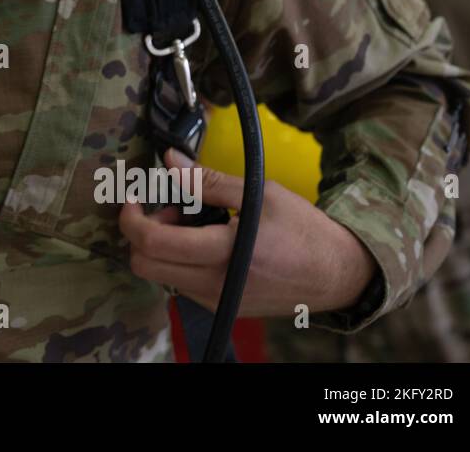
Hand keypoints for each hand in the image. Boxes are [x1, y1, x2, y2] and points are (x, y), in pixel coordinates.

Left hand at [119, 148, 377, 316]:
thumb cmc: (303, 230)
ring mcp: (217, 302)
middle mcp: (215, 285)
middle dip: (142, 234)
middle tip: (168, 210)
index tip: (133, 198)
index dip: (131, 218)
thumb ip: (208, 181)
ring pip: (160, 276)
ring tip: (193, 224)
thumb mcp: (260, 194)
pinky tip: (206, 243)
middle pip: (144, 266)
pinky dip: (179, 262)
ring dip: (161, 248)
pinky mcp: (222, 309)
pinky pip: (181, 285)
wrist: (338, 275)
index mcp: (225, 253)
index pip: (153, 242)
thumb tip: (169, 160)